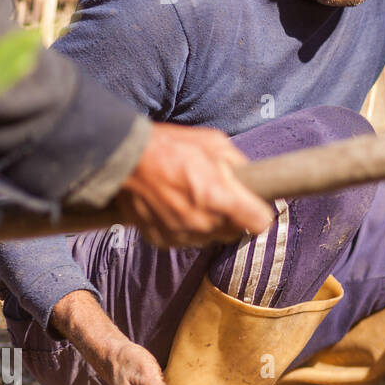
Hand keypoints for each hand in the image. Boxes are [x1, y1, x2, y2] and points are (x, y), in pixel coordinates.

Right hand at [117, 122, 274, 247]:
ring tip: (195, 199)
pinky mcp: (162, 240)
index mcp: (220, 199)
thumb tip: (250, 178)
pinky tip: (177, 207)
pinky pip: (186, 240)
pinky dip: (186, 228)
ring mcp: (181, 235)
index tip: (254, 205)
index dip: (259, 213)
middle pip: (236, 232)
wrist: (124, 159)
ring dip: (210, 223)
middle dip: (234, 217)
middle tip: (222, 197)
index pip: (259, 223)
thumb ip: (238, 164)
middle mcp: (203, 223)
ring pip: (211, 238)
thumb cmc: (170, 146)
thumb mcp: (214, 143)